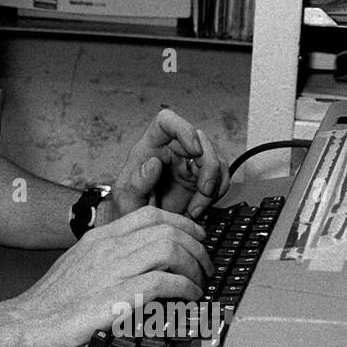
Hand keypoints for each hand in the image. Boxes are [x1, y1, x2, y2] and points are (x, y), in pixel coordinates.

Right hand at [14, 206, 210, 346]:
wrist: (27, 322)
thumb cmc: (51, 302)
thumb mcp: (78, 266)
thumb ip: (105, 258)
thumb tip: (137, 262)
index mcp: (99, 238)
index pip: (149, 215)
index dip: (182, 223)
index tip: (197, 238)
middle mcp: (107, 247)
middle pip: (167, 229)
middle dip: (196, 247)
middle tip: (206, 266)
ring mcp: (112, 269)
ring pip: (170, 248)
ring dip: (194, 266)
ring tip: (200, 283)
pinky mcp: (118, 296)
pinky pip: (164, 281)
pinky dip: (185, 288)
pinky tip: (189, 298)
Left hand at [102, 109, 229, 223]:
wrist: (143, 224)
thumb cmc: (130, 206)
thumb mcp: (127, 198)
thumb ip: (138, 182)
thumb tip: (153, 163)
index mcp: (150, 146)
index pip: (166, 121)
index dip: (184, 129)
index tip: (195, 151)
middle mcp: (172, 149)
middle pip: (201, 141)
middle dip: (209, 167)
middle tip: (205, 191)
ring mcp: (188, 163)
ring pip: (216, 160)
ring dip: (214, 185)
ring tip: (196, 209)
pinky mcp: (200, 178)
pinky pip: (220, 178)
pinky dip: (216, 194)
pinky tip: (199, 209)